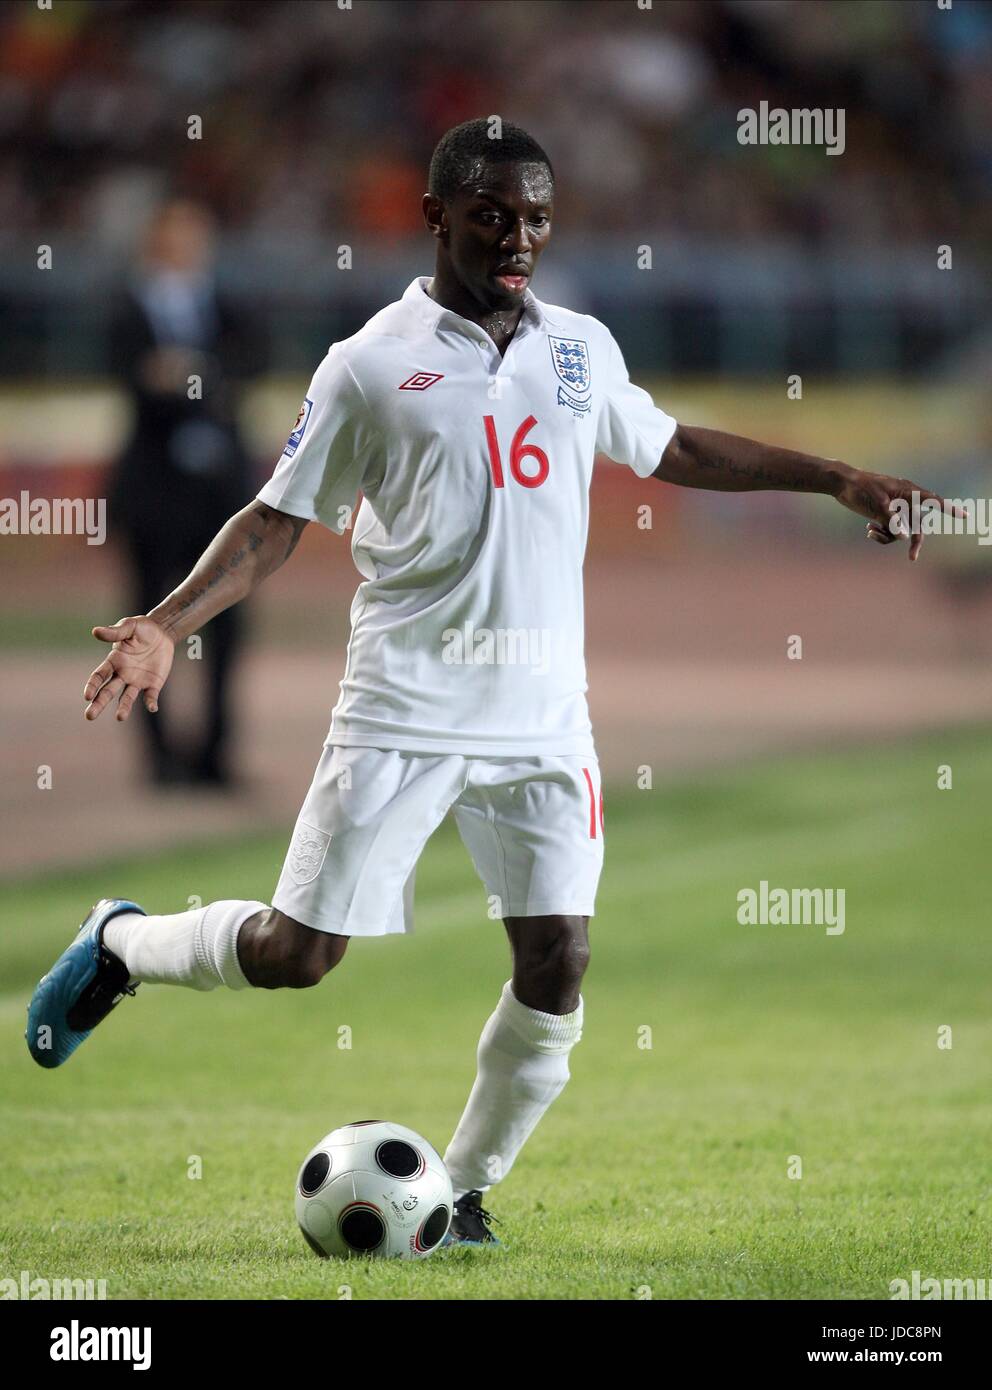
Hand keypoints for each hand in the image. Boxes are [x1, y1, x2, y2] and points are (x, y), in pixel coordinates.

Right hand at [83, 616, 175, 721]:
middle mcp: (122, 674)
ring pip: (127, 697)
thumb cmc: (141, 628)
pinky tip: (152, 707)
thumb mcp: (129, 626)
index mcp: (113, 661)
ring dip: (124, 707)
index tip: (87, 696)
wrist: (162, 633)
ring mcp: (137, 681)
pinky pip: (150, 696)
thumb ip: (114, 632)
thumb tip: (95, 631)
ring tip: (120, 717)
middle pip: (108, 691)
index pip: (99, 676)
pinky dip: (151, 702)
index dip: (92, 686)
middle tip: (89, 716)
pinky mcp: (153, 684)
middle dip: (98, 703)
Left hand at [833, 465, 966, 561]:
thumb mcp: (876, 503)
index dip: (949, 509)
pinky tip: (869, 529)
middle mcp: (905, 501)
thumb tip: (903, 536)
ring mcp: (896, 510)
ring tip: (871, 530)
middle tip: (912, 558)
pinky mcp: (886, 516)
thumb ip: (891, 519)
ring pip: (901, 532)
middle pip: (918, 525)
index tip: (964, 516)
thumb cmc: (860, 487)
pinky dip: (881, 534)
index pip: (933, 500)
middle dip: (914, 542)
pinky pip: (890, 532)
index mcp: (907, 491)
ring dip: (887, 535)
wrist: (843, 485)